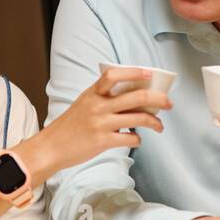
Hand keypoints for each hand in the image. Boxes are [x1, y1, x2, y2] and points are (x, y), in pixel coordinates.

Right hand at [21, 67, 170, 180]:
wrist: (51, 147)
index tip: (149, 73)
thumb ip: (102, 97)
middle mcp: (98, 106)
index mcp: (92, 93)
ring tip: (159, 126)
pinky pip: (130, 138)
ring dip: (154, 122)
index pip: (113, 75)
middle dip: (158, 99)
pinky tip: (137, 139)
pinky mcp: (103, 141)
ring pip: (139, 118)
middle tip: (168, 103)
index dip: (134, 72)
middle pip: (136, 96)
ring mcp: (101, 123)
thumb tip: (132, 95)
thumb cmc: (69, 126)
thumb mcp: (83, 104)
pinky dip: (138, 139)